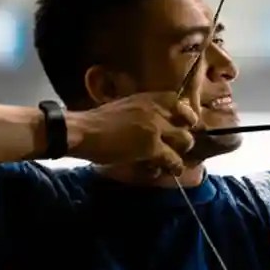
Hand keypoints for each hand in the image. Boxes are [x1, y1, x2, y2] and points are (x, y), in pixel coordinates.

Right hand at [68, 92, 200, 175]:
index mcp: (147, 98)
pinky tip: (167, 171)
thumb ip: (141, 112)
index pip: (177, 100)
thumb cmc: (96, 122)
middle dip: (184, 135)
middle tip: (178, 146)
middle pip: (187, 121)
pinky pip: (173, 158)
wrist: (82, 131)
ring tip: (173, 161)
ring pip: (185, 140)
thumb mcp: (123, 107)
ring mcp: (155, 127)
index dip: (184, 113)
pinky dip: (173, 167)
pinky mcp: (152, 147)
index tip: (183, 123)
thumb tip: (153, 125)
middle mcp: (155, 109)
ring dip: (181, 152)